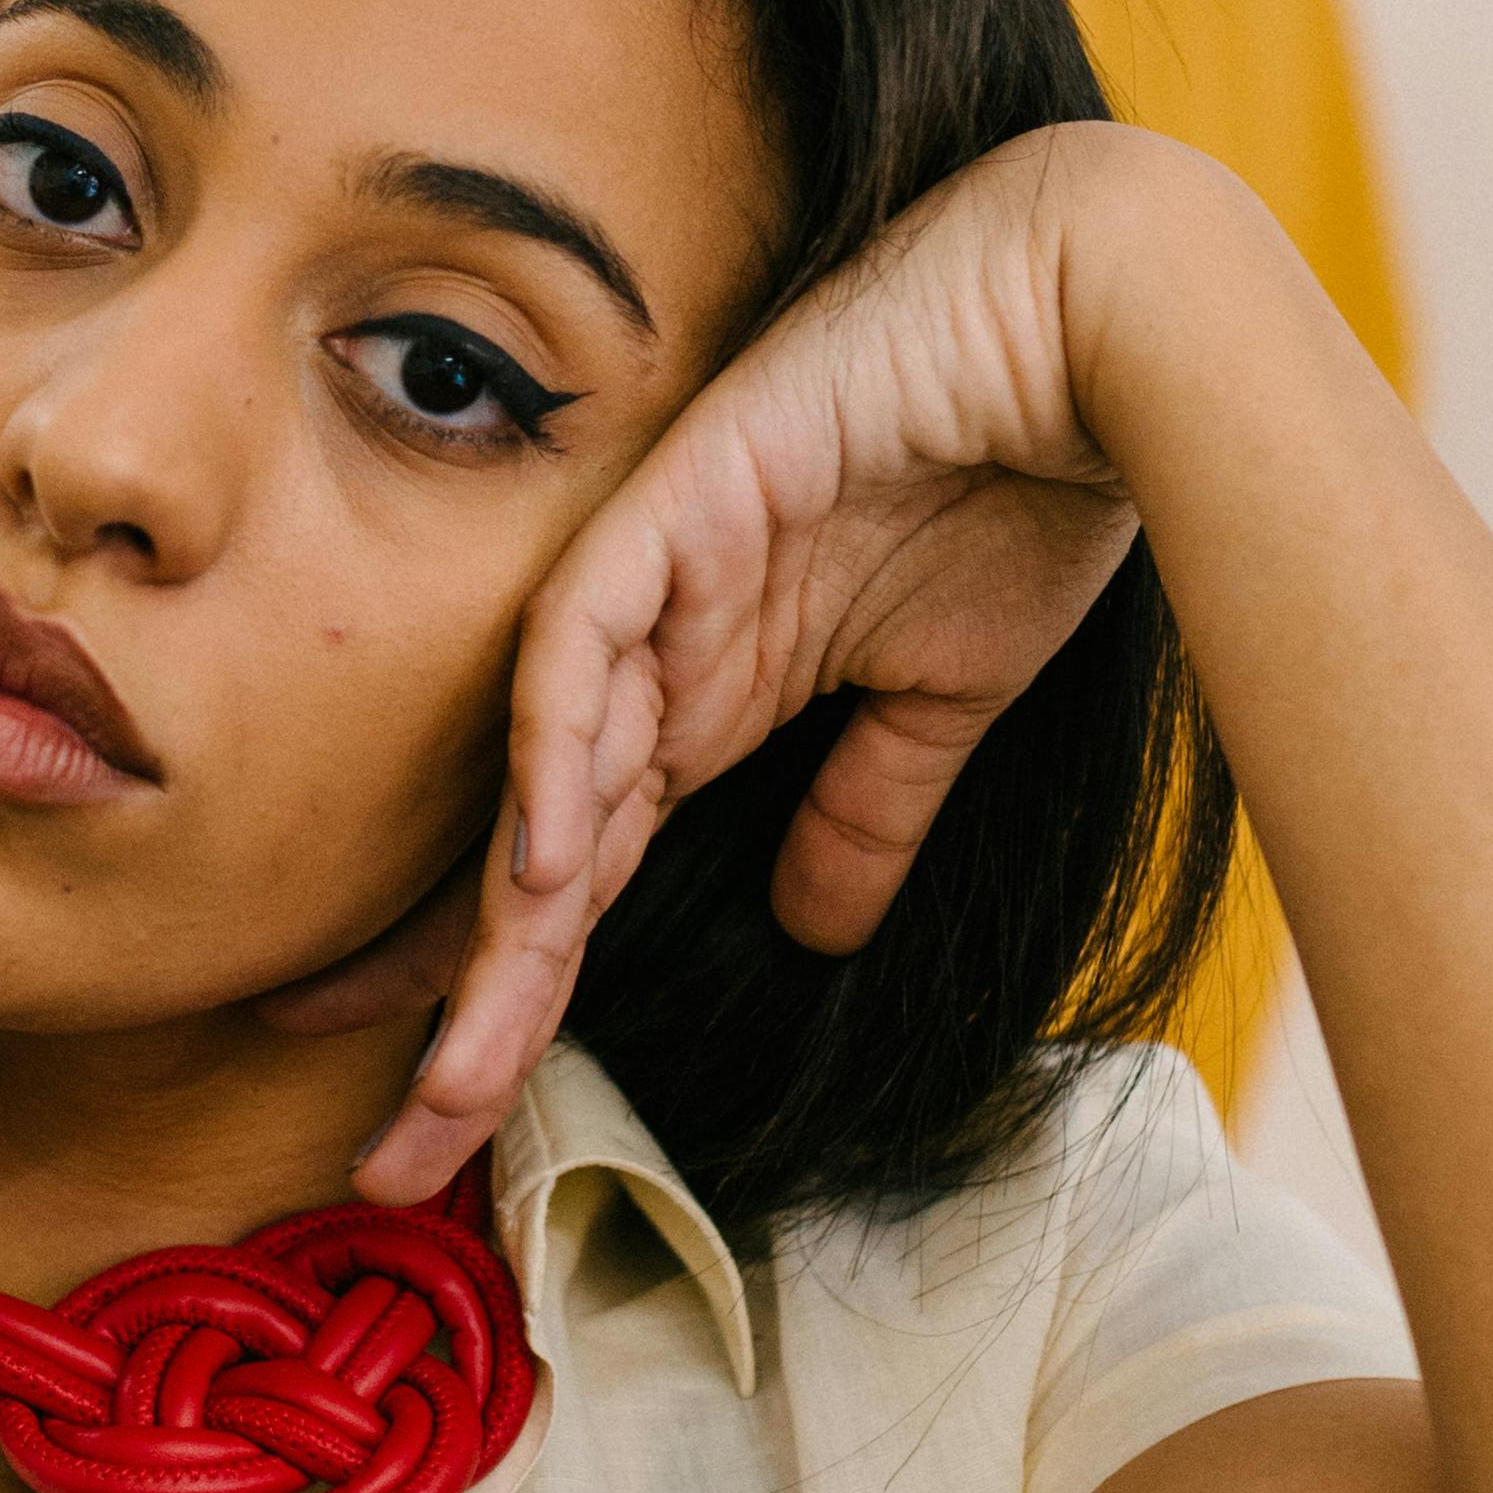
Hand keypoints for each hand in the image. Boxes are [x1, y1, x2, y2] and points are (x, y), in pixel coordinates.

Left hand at [341, 129, 1154, 1201]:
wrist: (1101, 328)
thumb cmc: (1027, 479)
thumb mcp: (940, 696)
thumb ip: (862, 807)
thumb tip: (813, 929)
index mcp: (703, 702)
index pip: (565, 877)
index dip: (492, 996)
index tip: (433, 1125)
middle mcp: (654, 655)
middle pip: (524, 867)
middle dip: (457, 1018)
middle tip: (391, 1164)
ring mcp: (656, 575)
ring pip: (538, 782)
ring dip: (492, 938)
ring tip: (449, 1074)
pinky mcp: (684, 497)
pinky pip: (587, 638)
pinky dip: (556, 751)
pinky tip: (534, 865)